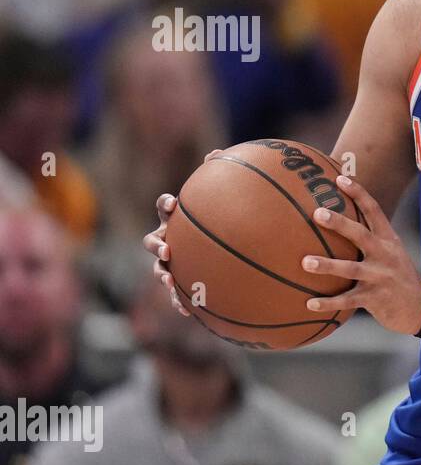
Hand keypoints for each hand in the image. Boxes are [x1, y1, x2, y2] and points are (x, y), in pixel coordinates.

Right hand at [143, 149, 223, 316]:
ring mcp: (172, 262)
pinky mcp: (181, 282)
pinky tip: (189, 312)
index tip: (172, 203)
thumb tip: (217, 152)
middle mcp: (169, 239)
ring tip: (170, 282)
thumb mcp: (219, 201)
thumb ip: (218, 177)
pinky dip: (180, 301)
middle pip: (153, 240)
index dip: (166, 205)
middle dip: (157, 244)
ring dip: (163, 275)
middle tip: (167, 249)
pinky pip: (178, 293)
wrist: (223, 248)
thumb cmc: (219, 219)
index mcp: (177, 219)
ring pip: (159, 269)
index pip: (165, 207)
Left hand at [302, 175, 420, 334]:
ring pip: (350, 269)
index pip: (374, 210)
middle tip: (317, 213)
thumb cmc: (397, 275)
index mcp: (388, 240)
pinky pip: (347, 300)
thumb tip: (339, 221)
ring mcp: (379, 277)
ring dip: (327, 266)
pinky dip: (328, 303)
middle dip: (339, 223)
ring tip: (305, 262)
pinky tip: (309, 303)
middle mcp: (384, 255)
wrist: (419, 306)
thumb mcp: (391, 251)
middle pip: (360, 235)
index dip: (358, 194)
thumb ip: (370, 238)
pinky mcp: (374, 298)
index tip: (339, 179)